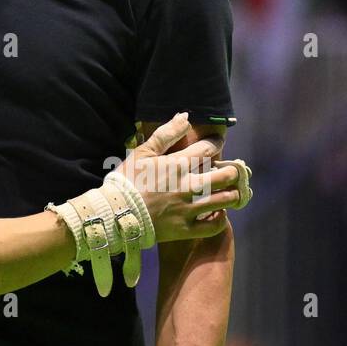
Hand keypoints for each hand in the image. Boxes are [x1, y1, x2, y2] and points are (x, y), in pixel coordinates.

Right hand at [115, 113, 247, 242]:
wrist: (114, 212)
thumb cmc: (127, 180)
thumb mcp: (143, 152)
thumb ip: (166, 133)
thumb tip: (186, 116)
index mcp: (177, 165)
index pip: (208, 149)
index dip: (216, 143)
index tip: (218, 142)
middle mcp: (188, 186)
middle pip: (224, 176)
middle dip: (232, 171)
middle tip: (232, 171)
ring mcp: (188, 209)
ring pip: (224, 200)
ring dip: (232, 194)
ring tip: (231, 192)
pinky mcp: (186, 229)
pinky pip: (213, 226)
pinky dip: (220, 218)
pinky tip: (219, 213)